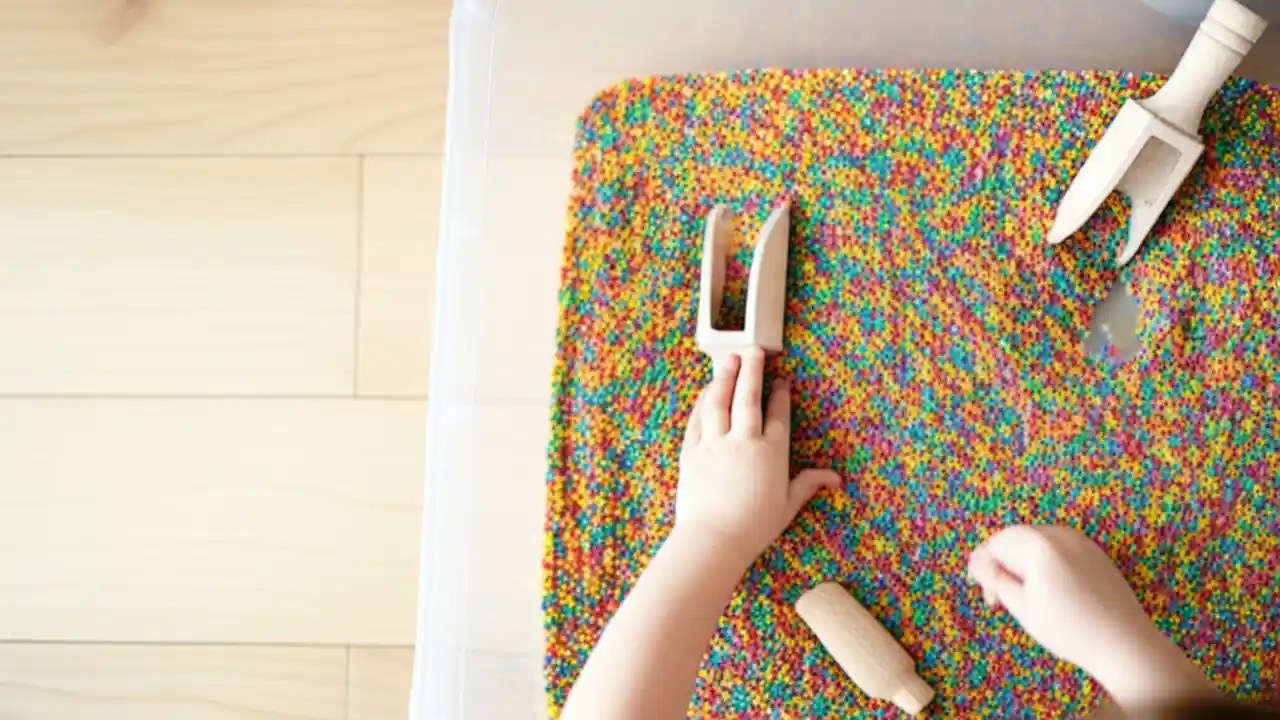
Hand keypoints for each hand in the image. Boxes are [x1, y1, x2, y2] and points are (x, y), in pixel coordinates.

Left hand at [674, 348, 839, 564]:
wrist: (713, 539)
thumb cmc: (754, 527)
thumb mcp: (787, 505)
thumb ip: (808, 484)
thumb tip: (836, 478)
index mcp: (771, 452)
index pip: (778, 414)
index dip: (781, 395)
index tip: (782, 381)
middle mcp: (744, 440)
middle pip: (748, 396)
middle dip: (753, 370)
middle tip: (754, 350)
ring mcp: (715, 443)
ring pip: (720, 400)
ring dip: (726, 376)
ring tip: (730, 359)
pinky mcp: (692, 450)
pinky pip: (698, 418)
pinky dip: (703, 401)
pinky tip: (707, 390)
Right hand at [968, 525, 1213, 704]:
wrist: (1124, 643)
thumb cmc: (1069, 629)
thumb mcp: (1022, 606)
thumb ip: (996, 578)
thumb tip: (977, 562)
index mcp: (1038, 545)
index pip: (996, 542)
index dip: (983, 565)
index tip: (983, 590)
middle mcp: (1060, 534)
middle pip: (1017, 538)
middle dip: (1003, 562)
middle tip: (998, 598)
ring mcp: (1081, 541)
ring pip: (1037, 543)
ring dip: (1023, 562)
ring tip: (1023, 595)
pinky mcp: (1095, 553)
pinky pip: (1058, 549)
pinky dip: (1045, 563)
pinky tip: (1048, 590)